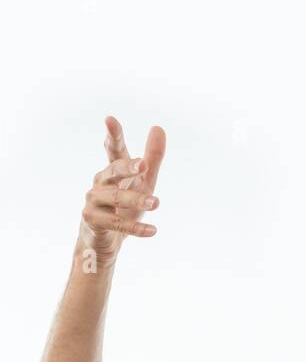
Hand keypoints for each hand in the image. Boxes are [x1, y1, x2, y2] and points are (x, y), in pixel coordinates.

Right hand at [78, 116, 165, 267]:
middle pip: (113, 171)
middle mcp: (100, 182)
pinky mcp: (92, 220)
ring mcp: (93, 201)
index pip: (114, 149)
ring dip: (136, 200)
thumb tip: (158, 127)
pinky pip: (115, 223)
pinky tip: (153, 230)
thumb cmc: (124, 208)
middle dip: (127, 167)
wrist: (105, 242)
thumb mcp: (143, 181)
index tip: (109, 119)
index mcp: (113, 170)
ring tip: (157, 203)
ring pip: (115, 197)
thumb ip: (152, 158)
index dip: (113, 135)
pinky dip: (134, 228)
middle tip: (142, 165)